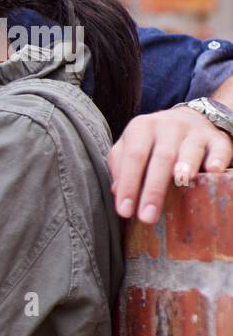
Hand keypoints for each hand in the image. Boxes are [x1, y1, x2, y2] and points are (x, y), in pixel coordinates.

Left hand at [107, 106, 232, 222]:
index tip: (125, 211)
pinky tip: (212, 171)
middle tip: (148, 216)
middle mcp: (168, 126)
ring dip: (186, 166)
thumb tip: (117, 191)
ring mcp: (194, 131)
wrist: (188, 119)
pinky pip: (219, 148)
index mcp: (141, 128)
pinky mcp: (217, 139)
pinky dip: (217, 159)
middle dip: (153, 189)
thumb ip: (120, 166)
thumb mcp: (130, 147)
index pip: (133, 156)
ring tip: (181, 182)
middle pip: (161, 157)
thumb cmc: (152, 142)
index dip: (128, 184)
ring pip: (190, 149)